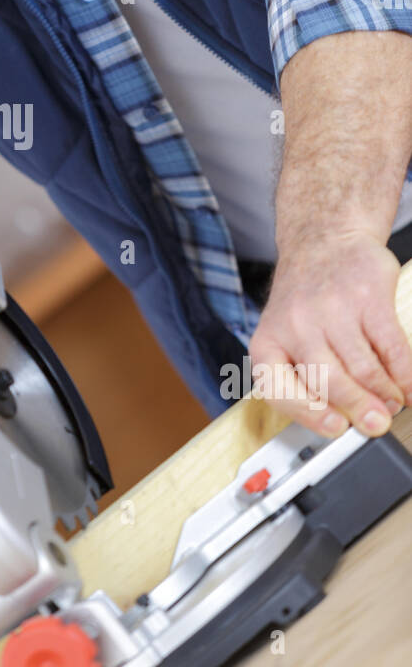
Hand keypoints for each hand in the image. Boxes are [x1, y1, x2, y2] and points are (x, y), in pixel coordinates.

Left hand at [248, 230, 411, 437]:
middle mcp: (296, 325)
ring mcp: (333, 309)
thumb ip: (304, 376)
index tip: (335, 426)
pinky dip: (404, 373)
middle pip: (329, 381)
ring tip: (392, 403)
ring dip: (384, 394)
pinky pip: (391, 347)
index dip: (308, 413)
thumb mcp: (285, 335)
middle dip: (358, 409)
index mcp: (268, 341)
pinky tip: (407, 385)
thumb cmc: (305, 299)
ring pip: (363, 368)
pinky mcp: (368, 298)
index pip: (278, 388)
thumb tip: (340, 420)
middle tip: (376, 423)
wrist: (323, 240)